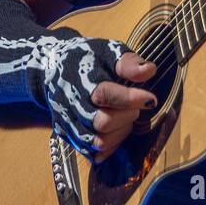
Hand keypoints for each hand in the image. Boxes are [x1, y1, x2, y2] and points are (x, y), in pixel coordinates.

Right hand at [35, 31, 155, 160]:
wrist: (54, 67)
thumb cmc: (88, 59)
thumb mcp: (108, 51)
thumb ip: (128, 63)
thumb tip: (150, 71)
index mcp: (80, 79)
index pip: (104, 94)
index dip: (130, 98)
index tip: (151, 99)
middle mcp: (70, 104)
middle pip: (102, 122)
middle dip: (126, 116)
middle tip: (135, 106)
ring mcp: (67, 123)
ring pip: (98, 142)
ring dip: (120, 132)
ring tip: (125, 117)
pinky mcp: (68, 137)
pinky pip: (92, 153)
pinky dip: (110, 146)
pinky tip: (117, 131)